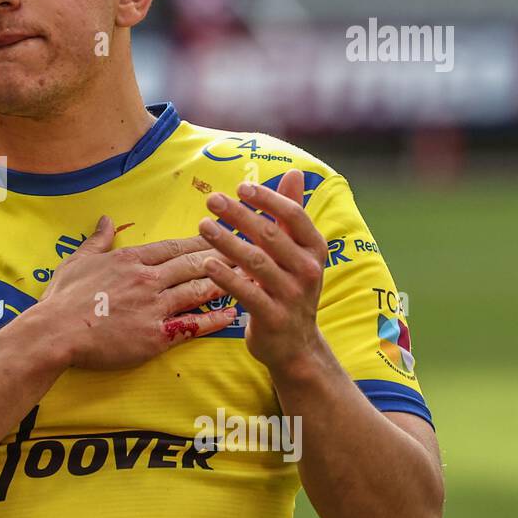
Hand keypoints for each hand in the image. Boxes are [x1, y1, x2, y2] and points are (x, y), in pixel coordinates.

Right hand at [39, 215, 241, 370]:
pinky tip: (231, 314)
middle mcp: (147, 280)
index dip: (199, 241)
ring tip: (249, 277)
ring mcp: (153, 308)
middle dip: (223, 256)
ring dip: (225, 283)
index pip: (174, 247)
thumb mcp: (77, 261)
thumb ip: (97, 240)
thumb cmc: (62, 298)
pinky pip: (191, 326)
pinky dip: (213, 319)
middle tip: (248, 251)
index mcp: (130, 260)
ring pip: (197, 291)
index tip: (221, 234)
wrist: (55, 332)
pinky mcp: (154, 336)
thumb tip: (105, 219)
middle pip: (193, 264)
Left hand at [197, 168, 330, 373]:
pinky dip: (226, 276)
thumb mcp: (298, 252)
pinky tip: (206, 262)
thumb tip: (295, 172)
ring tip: (202, 225)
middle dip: (239, 215)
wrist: (296, 345)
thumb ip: (291, 214)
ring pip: (256, 262)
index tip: (241, 187)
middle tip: (212, 200)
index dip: (268, 199)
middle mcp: (308, 270)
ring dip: (227, 241)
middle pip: (270, 236)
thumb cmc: (291, 288)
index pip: (294, 216)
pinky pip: (246, 292)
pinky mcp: (274, 317)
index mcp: (315, 249)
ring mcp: (292, 295)